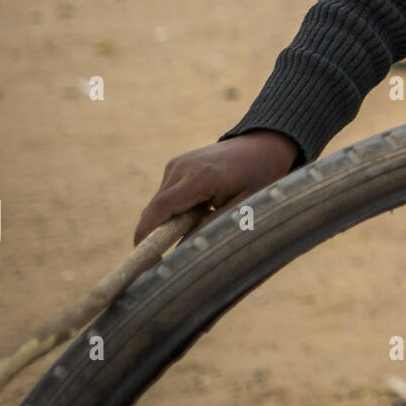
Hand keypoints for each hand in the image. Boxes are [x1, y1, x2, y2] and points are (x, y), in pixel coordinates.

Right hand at [133, 130, 299, 245]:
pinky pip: (166, 195)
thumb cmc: (260, 177)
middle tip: (162, 261)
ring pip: (159, 204)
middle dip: (154, 235)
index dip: (146, 234)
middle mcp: (183, 167)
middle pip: (155, 208)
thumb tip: (182, 251)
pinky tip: (202, 210)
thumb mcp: (246, 207)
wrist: (263, 144)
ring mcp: (177, 164)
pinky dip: (175, 210)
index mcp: (202, 176)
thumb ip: (213, 228)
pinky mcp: (176, 165)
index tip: (141, 258)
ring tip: (200, 224)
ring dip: (168, 221)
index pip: (162, 208)